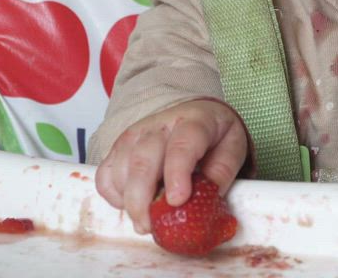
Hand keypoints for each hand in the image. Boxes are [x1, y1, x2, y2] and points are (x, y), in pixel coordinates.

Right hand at [94, 99, 248, 233]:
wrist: (196, 113)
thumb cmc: (213, 135)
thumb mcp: (232, 148)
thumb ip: (222, 172)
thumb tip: (207, 199)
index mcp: (193, 122)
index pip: (182, 145)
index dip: (177, 173)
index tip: (177, 200)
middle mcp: (160, 125)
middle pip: (143, 158)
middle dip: (142, 197)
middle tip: (150, 225)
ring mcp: (135, 134)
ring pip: (120, 166)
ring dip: (127, 200)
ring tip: (144, 221)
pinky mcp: (119, 147)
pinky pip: (105, 173)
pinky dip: (112, 194)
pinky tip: (129, 205)